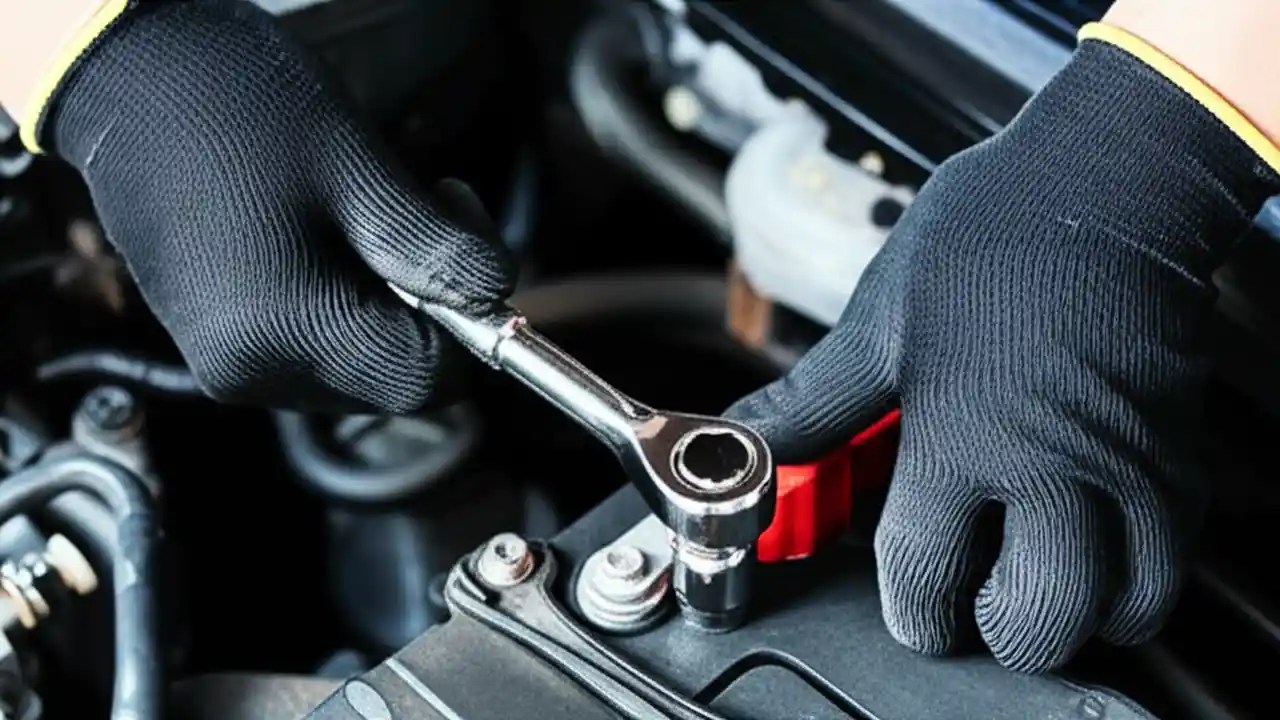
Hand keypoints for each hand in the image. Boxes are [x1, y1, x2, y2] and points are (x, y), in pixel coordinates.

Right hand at [35, 0, 512, 412]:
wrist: (129, 78)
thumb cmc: (237, 107)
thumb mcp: (362, 173)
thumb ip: (441, 252)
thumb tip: (496, 299)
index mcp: (286, 337)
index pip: (428, 382)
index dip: (465, 319)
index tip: (454, 239)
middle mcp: (253, 372)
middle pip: (394, 379)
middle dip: (424, 306)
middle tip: (407, 212)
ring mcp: (230, 365)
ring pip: (361, 366)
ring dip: (385, 303)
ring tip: (353, 217)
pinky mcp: (219, 346)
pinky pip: (316, 349)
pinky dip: (343, 303)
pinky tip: (321, 236)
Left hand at [726, 32, 1279, 671]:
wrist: (1111, 179)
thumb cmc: (992, 235)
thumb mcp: (878, 320)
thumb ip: (815, 403)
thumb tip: (747, 442)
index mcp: (965, 434)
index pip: (927, 578)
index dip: (909, 612)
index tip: (909, 607)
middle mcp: (1057, 465)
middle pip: (1040, 623)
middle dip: (993, 629)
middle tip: (971, 596)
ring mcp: (1133, 467)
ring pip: (1123, 609)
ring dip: (1071, 615)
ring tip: (1032, 576)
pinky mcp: (1181, 456)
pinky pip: (1172, 561)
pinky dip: (1131, 578)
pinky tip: (1088, 538)